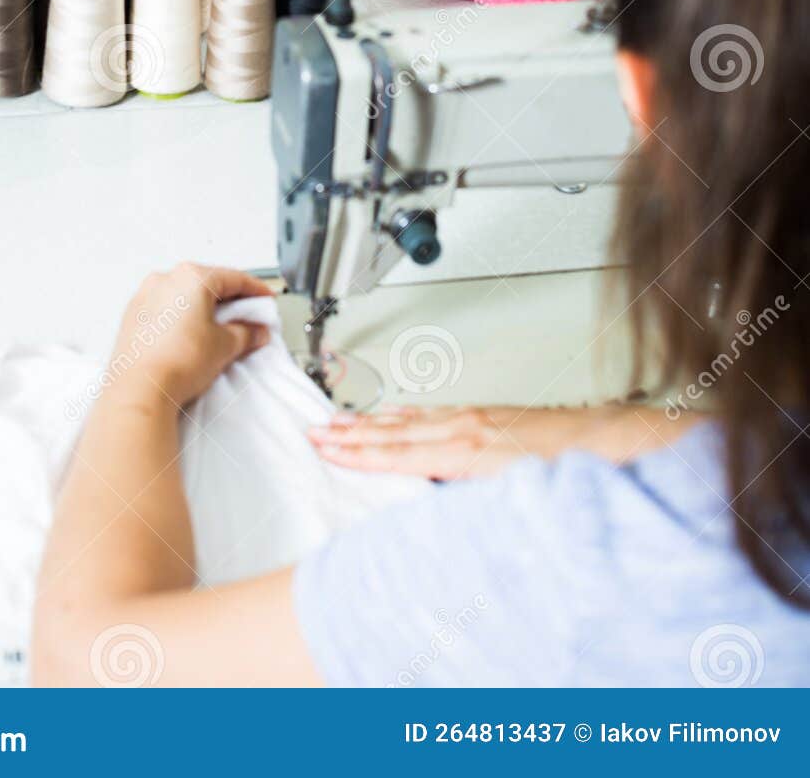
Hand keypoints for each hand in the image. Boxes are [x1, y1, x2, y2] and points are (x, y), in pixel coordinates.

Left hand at [106, 263, 272, 409]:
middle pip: (208, 283)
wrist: (140, 390)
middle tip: (246, 317)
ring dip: (203, 308)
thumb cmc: (175, 363)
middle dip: (229, 300)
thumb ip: (246, 333)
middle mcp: (165, 279)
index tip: (264, 298)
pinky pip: (165, 308)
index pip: (234, 277)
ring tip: (218, 331)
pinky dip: (181, 317)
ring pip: (184, 295)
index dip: (255, 290)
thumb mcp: (224, 346)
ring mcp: (145, 296)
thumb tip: (254, 331)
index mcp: (191, 277)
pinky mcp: (133, 315)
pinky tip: (190, 337)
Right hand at [309, 403, 691, 478]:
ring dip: (374, 421)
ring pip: (415, 417)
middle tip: (313, 429)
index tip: (323, 447)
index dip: (359, 453)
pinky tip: (400, 413)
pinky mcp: (496, 415)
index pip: (402, 452)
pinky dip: (409, 413)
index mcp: (473, 449)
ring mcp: (483, 417)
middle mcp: (473, 427)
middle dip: (353, 431)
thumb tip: (436, 528)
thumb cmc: (584, 474)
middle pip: (398, 430)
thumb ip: (475, 511)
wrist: (626, 443)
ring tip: (340, 421)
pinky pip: (437, 411)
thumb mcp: (525, 502)